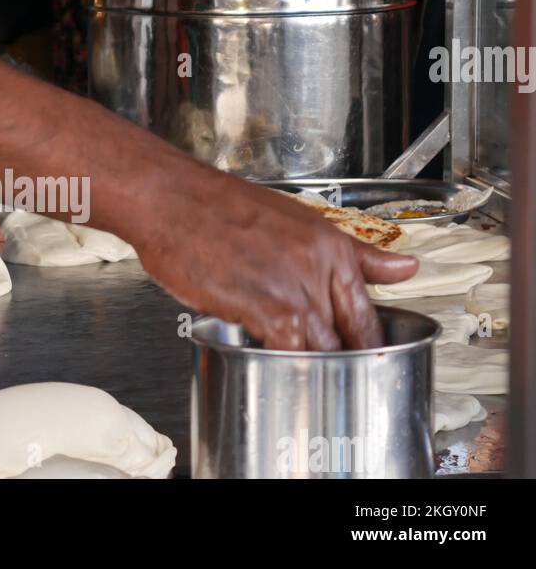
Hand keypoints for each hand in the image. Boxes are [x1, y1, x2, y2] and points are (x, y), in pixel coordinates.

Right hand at [134, 172, 418, 350]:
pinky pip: (286, 349)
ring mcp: (290, 288)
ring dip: (314, 366)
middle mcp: (318, 266)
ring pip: (320, 347)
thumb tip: (406, 268)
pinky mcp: (259, 306)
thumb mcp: (298, 220)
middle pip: (347, 334)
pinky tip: (275, 365)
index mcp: (332, 245)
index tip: (364, 357)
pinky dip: (284, 363)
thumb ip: (356, 253)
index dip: (368, 342)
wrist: (172, 200)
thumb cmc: (219, 207)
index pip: (367, 310)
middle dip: (343, 360)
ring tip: (304, 378)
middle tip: (334, 376)